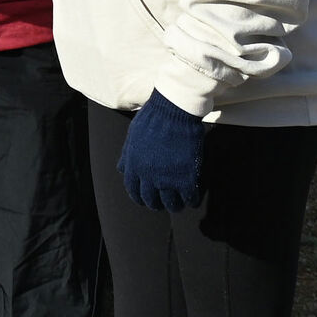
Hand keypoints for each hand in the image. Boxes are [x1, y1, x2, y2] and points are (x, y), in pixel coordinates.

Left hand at [117, 92, 205, 211]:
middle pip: (151, 201)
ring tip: (179, 203)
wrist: (174, 111)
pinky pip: (190, 199)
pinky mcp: (187, 179)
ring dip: (175, 206)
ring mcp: (168, 180)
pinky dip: (192, 201)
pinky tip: (193, 198)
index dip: (140, 197)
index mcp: (133, 166)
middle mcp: (148, 177)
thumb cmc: (153, 118)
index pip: (133, 191)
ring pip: (171, 204)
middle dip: (157, 204)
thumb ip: (128, 156)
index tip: (146, 199)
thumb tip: (123, 170)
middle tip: (163, 203)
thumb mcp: (132, 137)